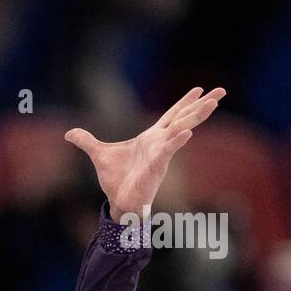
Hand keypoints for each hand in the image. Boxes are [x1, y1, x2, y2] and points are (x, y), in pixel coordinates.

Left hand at [65, 87, 225, 222]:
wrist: (119, 202)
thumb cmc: (116, 180)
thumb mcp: (98, 154)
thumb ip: (86, 141)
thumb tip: (70, 133)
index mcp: (151, 138)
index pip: (171, 115)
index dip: (184, 102)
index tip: (199, 88)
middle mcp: (160, 143)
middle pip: (184, 119)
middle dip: (201, 105)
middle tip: (221, 91)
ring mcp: (161, 154)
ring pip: (181, 131)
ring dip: (196, 118)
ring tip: (212, 104)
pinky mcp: (156, 167)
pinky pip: (168, 151)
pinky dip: (176, 141)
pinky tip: (187, 133)